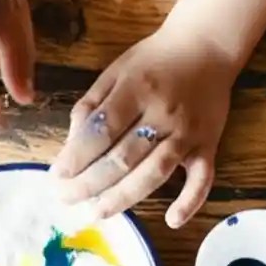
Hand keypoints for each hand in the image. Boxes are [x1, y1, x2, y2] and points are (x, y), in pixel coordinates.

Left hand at [51, 28, 234, 228]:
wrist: (207, 46)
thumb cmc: (154, 61)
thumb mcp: (116, 71)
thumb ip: (92, 105)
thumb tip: (72, 147)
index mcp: (135, 89)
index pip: (101, 130)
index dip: (76, 156)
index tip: (57, 176)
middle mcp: (162, 113)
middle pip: (123, 157)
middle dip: (90, 183)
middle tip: (66, 199)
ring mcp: (188, 132)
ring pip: (155, 172)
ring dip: (124, 196)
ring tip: (97, 212)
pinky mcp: (209, 145)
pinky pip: (203, 178)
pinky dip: (190, 201)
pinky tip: (172, 220)